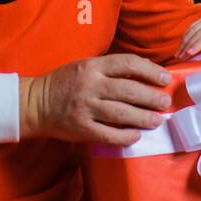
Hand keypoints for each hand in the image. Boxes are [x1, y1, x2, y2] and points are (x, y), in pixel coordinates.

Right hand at [21, 54, 172, 146]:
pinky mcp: (81, 129)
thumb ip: (112, 68)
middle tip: (164, 102)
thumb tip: (146, 70)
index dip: (150, 71)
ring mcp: (85, 108)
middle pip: (129, 91)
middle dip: (152, 97)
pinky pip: (109, 135)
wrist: (35, 103)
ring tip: (156, 120)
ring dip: (143, 118)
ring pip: (122, 114)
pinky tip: (136, 135)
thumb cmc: (65, 82)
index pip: (128, 64)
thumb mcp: (86, 65)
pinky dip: (125, 136)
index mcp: (92, 66)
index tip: (164, 78)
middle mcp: (90, 86)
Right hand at [175, 15, 200, 58]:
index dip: (198, 45)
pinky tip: (181, 46)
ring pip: (193, 29)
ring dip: (183, 42)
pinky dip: (185, 36)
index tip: (188, 53)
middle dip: (187, 46)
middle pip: (199, 33)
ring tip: (178, 54)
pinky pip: (191, 27)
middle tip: (180, 58)